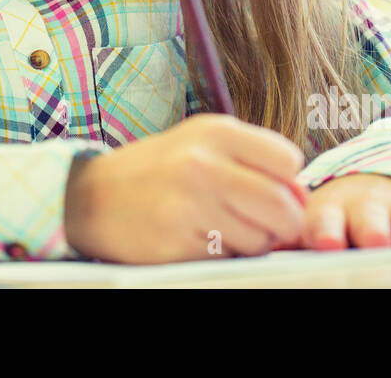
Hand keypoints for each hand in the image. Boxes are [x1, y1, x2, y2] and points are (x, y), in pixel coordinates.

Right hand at [64, 113, 308, 262]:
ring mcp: (188, 205)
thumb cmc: (156, 170)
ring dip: (251, 243)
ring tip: (222, 229)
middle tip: (265, 226)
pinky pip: (226, 258)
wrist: (90, 197)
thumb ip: (251, 160)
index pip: (287, 160)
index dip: (288, 183)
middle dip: (282, 224)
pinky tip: (197, 239)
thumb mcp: (200, 144)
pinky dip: (221, 255)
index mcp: (215, 132)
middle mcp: (202, 164)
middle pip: (281, 206)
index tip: (271, 190)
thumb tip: (301, 196)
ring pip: (259, 239)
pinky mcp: (176, 243)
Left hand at [293, 173, 390, 248]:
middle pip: (370, 221)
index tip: (324, 241)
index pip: (325, 220)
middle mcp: (368, 209)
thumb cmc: (336, 218)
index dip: (326, 229)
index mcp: (331, 213)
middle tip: (374, 239)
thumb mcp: (314, 221)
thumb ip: (291, 236)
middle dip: (372, 230)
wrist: (371, 187)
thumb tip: (260, 248)